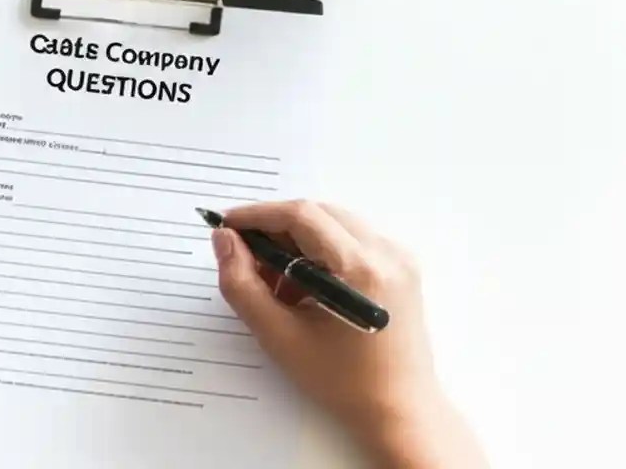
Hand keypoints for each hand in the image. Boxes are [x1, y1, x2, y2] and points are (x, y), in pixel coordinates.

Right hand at [213, 201, 486, 468]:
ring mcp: (400, 258)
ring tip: (275, 283)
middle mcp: (388, 253)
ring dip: (298, 242)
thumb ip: (242, 284)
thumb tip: (224, 240)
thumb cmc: (342, 382)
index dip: (257, 215)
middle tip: (245, 256)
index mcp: (362, 269)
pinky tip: (304, 287)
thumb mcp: (279, 336)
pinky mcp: (402, 268)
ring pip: (334, 224)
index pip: (301, 216)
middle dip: (276, 228)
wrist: (401, 412)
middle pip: (318, 214)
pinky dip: (320, 253)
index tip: (225, 226)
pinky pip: (352, 241)